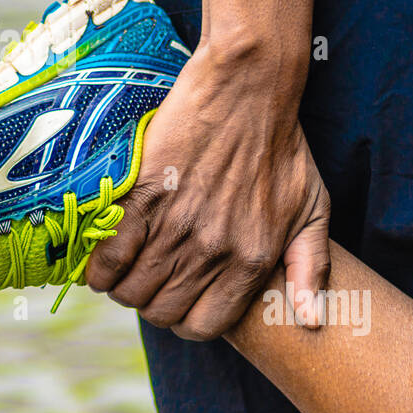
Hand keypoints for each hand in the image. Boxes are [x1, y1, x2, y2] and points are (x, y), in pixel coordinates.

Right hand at [87, 42, 330, 338]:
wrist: (248, 88)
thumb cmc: (282, 146)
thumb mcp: (313, 207)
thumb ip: (311, 268)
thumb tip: (309, 323)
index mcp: (251, 259)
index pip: (204, 325)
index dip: (185, 319)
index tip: (178, 299)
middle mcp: (212, 250)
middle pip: (162, 312)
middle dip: (151, 304)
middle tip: (149, 280)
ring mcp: (175, 225)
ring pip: (132, 290)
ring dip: (123, 287)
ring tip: (126, 269)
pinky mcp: (143, 197)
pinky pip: (109, 257)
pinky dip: (99, 268)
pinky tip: (103, 260)